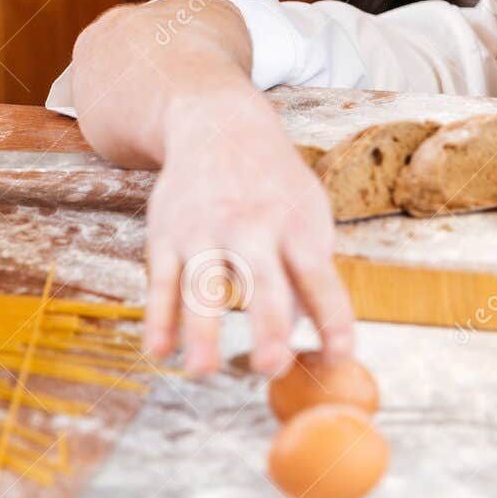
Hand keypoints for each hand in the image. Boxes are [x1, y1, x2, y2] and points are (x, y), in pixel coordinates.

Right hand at [143, 87, 354, 377]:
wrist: (219, 125)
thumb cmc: (274, 187)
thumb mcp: (307, 215)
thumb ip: (309, 274)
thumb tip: (313, 337)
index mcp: (297, 225)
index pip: (320, 277)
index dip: (332, 318)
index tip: (339, 357)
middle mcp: (253, 227)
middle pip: (263, 282)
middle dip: (267, 326)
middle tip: (270, 367)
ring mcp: (206, 230)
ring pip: (203, 286)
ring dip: (201, 330)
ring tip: (202, 372)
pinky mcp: (167, 234)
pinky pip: (161, 281)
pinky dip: (157, 317)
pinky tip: (158, 351)